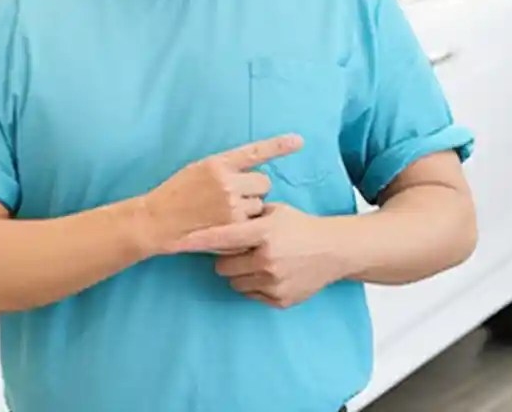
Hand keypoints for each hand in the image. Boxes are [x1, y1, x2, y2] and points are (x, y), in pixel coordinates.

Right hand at [141, 134, 303, 255]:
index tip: (298, 140)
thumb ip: (223, 169)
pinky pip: (252, 223)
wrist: (157, 220)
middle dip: (254, 190)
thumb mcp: (197, 170)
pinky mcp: (233, 227)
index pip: (255, 152)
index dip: (279, 146)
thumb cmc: (176, 194)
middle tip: (234, 197)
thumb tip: (250, 170)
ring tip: (224, 213)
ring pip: (260, 204)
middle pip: (263, 182)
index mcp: (217, 163)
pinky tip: (225, 227)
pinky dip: (244, 226)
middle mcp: (227, 182)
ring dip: (249, 209)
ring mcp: (231, 205)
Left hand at [174, 203, 347, 308]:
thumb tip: (215, 214)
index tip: (176, 240)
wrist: (335, 250)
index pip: (221, 237)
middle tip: (238, 251)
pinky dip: (254, 284)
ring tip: (255, 261)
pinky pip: (251, 294)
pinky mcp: (280, 299)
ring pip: (234, 282)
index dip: (197, 240)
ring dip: (239, 273)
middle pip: (222, 265)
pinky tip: (270, 273)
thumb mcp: (275, 212)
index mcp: (264, 233)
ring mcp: (274, 281)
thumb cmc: (300, 227)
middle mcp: (267, 259)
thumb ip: (246, 216)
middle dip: (225, 258)